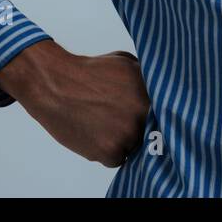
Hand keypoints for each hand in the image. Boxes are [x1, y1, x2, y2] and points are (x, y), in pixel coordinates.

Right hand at [0, 40, 150, 166]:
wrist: (55, 84)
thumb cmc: (90, 71)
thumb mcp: (127, 62)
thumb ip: (148, 78)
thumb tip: (162, 87)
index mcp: (151, 95)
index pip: (166, 116)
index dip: (156, 119)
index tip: (148, 119)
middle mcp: (143, 116)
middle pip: (150, 134)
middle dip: (138, 129)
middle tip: (119, 120)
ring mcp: (127, 135)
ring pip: (134, 148)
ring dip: (123, 141)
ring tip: (103, 122)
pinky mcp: (109, 151)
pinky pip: (117, 160)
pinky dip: (107, 152)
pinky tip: (95, 133)